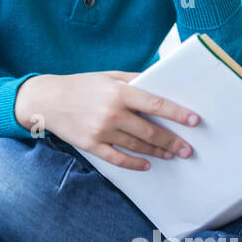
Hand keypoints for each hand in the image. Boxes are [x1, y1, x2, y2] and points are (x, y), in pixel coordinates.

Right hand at [14, 72, 199, 170]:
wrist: (47, 100)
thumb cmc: (80, 85)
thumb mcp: (108, 76)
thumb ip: (133, 80)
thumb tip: (159, 85)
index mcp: (118, 92)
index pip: (155, 104)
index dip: (177, 113)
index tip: (194, 121)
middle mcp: (111, 112)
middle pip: (150, 130)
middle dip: (172, 140)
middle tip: (188, 149)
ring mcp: (101, 131)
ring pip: (137, 146)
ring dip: (157, 152)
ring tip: (172, 154)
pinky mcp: (91, 145)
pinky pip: (118, 158)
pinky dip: (134, 163)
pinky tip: (147, 164)